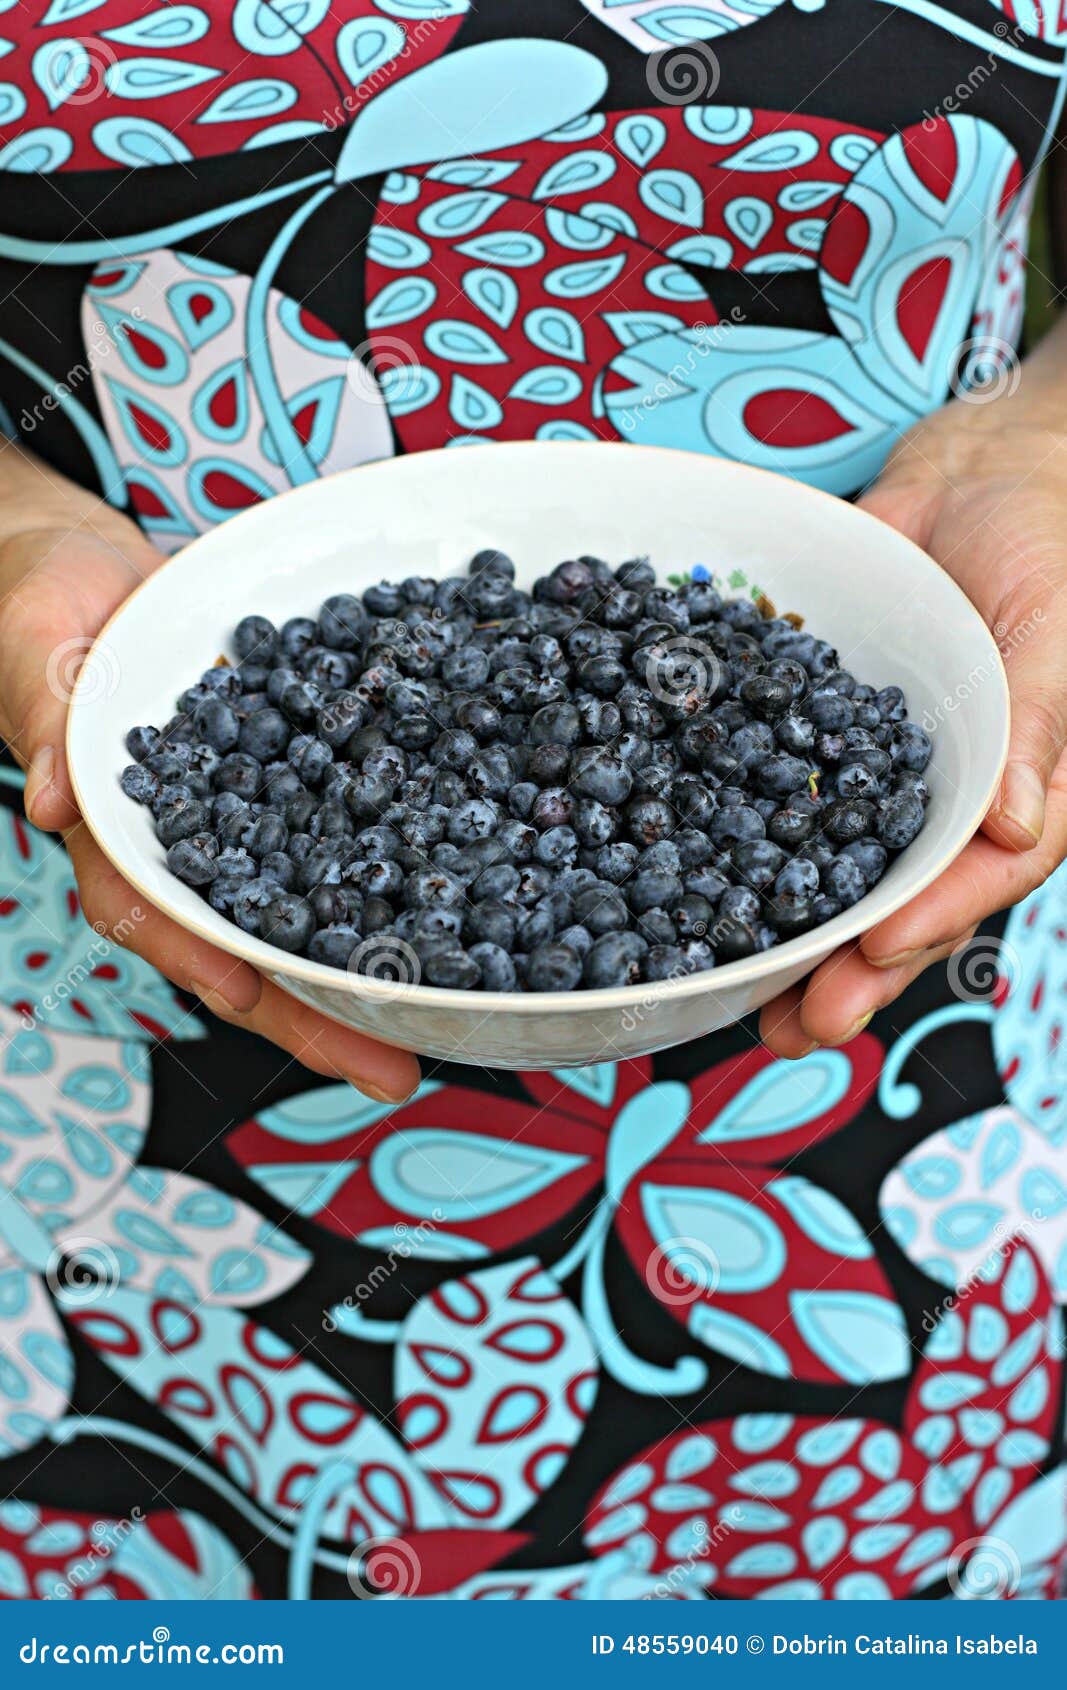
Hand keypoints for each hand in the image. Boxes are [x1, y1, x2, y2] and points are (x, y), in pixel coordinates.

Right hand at [0, 517, 419, 1102]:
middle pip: (247, 944)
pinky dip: (396, 868)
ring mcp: (240, 821)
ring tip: (444, 1012)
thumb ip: (49, 720)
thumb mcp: (36, 647)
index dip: (198, 958)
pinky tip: (460, 894)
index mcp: (113, 832)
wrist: (98, 574)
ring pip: (305, 907)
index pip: (151, 911)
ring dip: (368, 965)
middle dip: (315, 1011)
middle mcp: (183, 846)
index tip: (246, 997)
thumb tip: (54, 801)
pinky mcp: (289, 780)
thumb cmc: (43, 607)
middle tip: (393, 1068)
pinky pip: (344, 829)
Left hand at [761, 382, 1066, 1057]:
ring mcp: (873, 775)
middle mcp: (943, 800)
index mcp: (1020, 790)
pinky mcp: (813, 736)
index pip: (981, 875)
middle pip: (899, 903)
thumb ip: (1037, 725)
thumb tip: (1016, 825)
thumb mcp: (1055, 624)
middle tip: (789, 1024)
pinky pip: (775, 791)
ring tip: (738, 995)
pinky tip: (684, 881)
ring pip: (832, 869)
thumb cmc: (1050, 536)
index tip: (869, 954)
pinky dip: (734, 837)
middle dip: (845, 971)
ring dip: (788, 934)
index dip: (928, 922)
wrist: (984, 466)